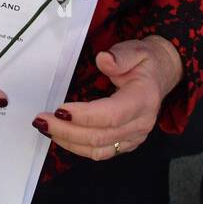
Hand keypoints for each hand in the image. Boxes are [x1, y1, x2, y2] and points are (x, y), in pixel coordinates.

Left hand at [34, 36, 182, 160]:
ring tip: (46, 128)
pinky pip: (100, 153)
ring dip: (68, 141)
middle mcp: (141, 123)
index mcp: (144, 99)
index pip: (111, 115)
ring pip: (97, 150)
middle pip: (99, 136)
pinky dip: (77, 147)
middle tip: (41, 119)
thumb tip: (103, 60)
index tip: (59, 109)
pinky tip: (61, 136)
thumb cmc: (145, 62)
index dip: (84, 116)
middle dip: (66, 130)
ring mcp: (134, 137)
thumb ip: (120, 56)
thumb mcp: (136, 50)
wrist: (160, 75)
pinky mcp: (126, 144)